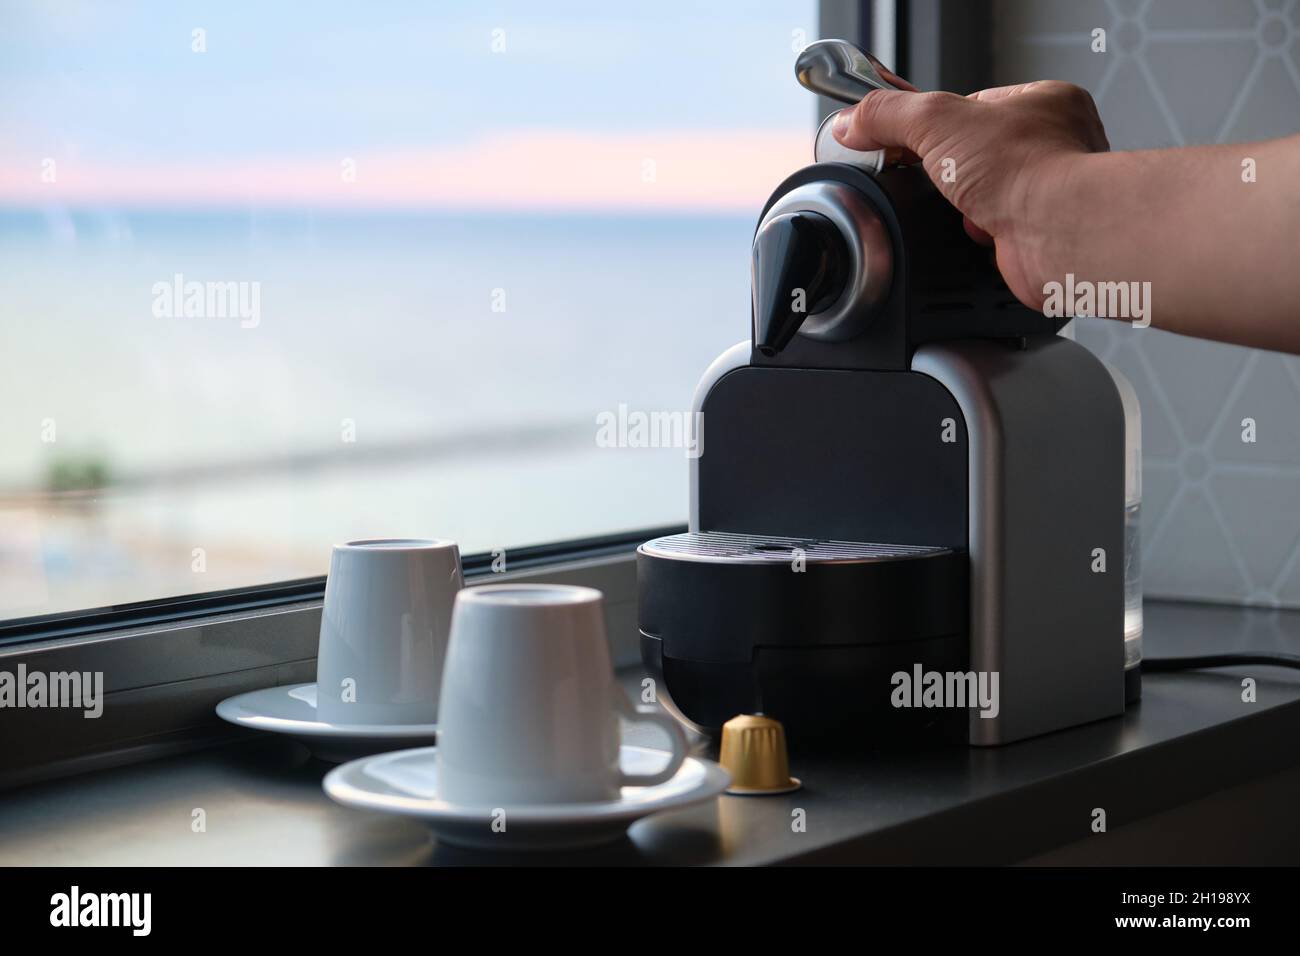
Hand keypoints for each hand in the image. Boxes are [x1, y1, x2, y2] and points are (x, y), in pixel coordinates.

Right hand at [831, 81, 1109, 309]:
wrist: (1056, 231)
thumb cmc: (1027, 168)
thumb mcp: (936, 120)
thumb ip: (888, 115)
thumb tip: (850, 122)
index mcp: (1043, 101)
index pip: (973, 106)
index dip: (936, 123)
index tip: (907, 137)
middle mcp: (1054, 145)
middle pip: (974, 155)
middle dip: (952, 172)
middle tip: (944, 175)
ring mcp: (1048, 191)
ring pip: (982, 196)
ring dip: (965, 207)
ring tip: (970, 205)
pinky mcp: (1038, 233)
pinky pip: (992, 232)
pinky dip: (978, 235)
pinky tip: (984, 229)